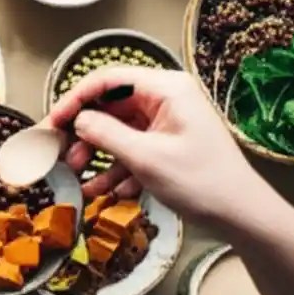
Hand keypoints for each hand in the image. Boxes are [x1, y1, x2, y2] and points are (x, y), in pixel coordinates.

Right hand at [44, 66, 266, 223]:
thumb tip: (78, 120)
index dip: (74, 99)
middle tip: (62, 155)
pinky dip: (118, 168)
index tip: (52, 122)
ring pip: (119, 130)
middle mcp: (166, 98)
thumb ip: (106, 134)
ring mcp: (167, 122)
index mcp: (166, 89)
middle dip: (85, 132)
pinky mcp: (168, 144)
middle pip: (111, 105)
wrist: (241, 215)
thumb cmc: (201, 182)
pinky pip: (133, 149)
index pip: (108, 79)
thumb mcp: (146, 158)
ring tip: (81, 177)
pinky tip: (107, 190)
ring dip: (98, 154)